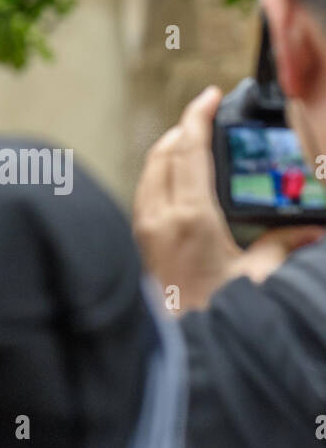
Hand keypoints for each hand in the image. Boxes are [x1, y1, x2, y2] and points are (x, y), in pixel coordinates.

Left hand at [133, 86, 324, 312]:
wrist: (180, 352)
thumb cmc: (219, 315)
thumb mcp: (260, 277)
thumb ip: (284, 245)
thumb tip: (311, 228)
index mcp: (191, 216)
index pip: (189, 148)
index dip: (198, 115)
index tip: (209, 95)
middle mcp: (160, 215)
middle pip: (165, 152)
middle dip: (185, 129)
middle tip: (207, 120)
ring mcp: (144, 227)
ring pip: (150, 169)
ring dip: (169, 150)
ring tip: (193, 144)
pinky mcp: (138, 240)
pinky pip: (144, 191)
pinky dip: (159, 174)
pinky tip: (177, 181)